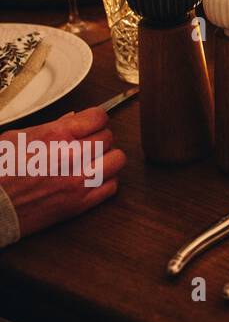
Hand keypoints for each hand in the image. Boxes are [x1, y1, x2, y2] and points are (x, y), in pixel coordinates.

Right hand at [0, 108, 125, 238]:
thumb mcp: (17, 138)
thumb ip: (50, 126)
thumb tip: (73, 117)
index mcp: (56, 135)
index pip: (99, 117)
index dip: (96, 119)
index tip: (92, 123)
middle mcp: (72, 155)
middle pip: (108, 137)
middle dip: (99, 138)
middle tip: (87, 144)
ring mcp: (78, 181)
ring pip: (117, 159)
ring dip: (107, 158)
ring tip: (94, 161)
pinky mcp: (80, 203)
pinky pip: (112, 186)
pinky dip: (106, 181)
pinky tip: (93, 180)